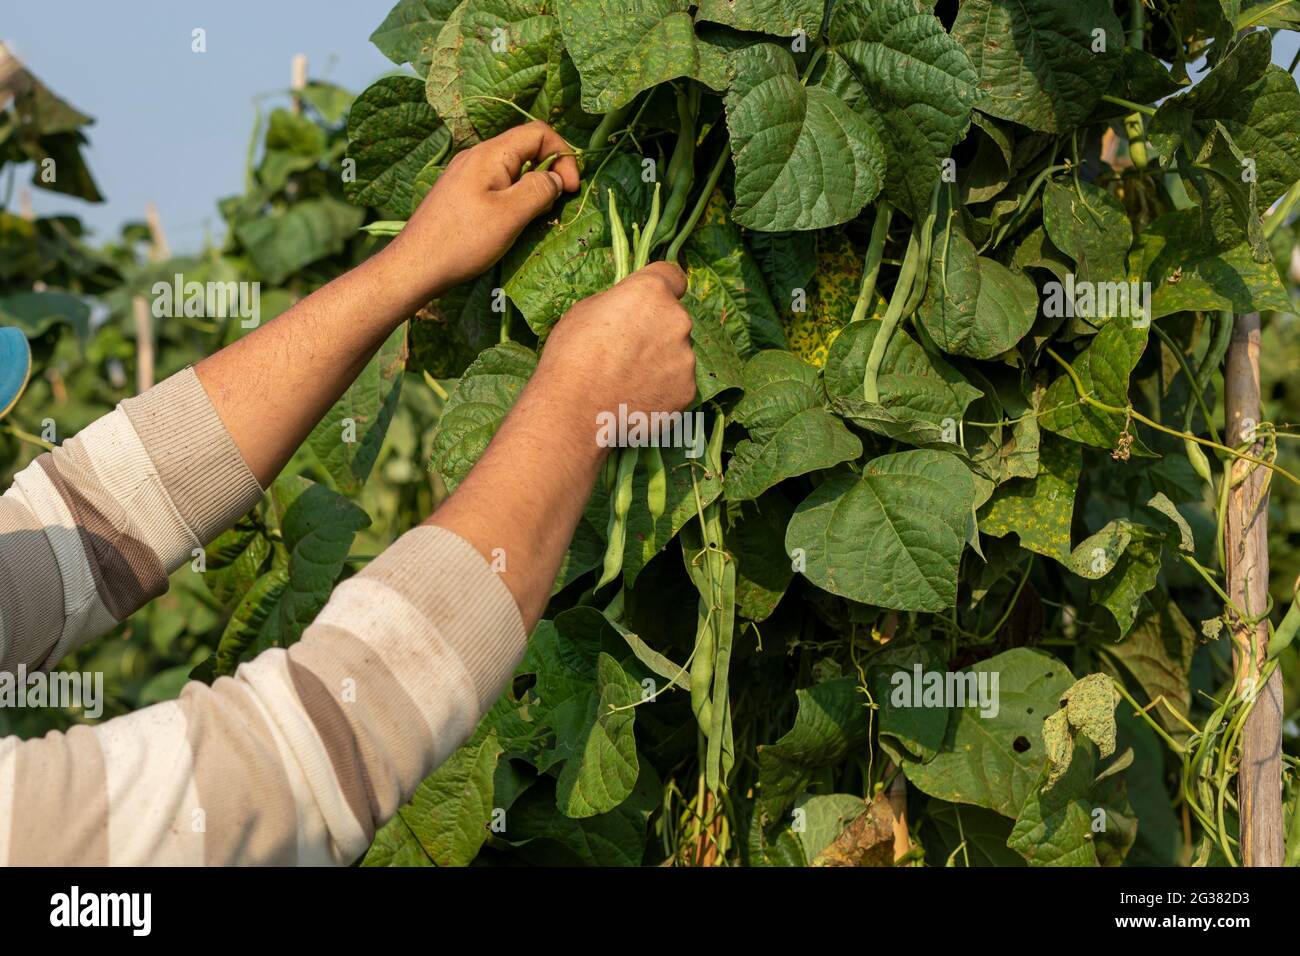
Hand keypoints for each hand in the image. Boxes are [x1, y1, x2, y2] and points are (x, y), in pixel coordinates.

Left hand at [387, 121, 580, 298]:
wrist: (415, 265)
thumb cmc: (463, 240)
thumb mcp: (510, 215)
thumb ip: (539, 190)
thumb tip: (555, 178)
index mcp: (490, 154)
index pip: (539, 133)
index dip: (563, 155)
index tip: (571, 189)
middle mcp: (477, 156)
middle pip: (526, 149)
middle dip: (549, 172)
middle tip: (554, 207)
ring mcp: (466, 173)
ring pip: (512, 169)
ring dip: (532, 188)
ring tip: (534, 218)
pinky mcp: (460, 192)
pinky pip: (497, 184)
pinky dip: (514, 197)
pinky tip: (511, 222)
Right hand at [533, 262, 696, 430]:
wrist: (575, 411)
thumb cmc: (571, 356)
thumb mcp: (585, 310)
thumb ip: (618, 303)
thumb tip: (628, 310)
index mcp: (652, 292)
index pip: (673, 276)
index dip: (660, 288)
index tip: (648, 302)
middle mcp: (678, 320)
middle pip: (673, 318)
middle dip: (656, 329)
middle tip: (627, 351)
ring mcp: (686, 358)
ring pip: (677, 353)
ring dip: (660, 361)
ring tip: (628, 380)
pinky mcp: (688, 390)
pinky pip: (677, 383)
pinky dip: (662, 389)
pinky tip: (636, 398)